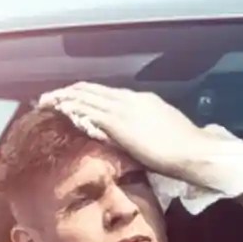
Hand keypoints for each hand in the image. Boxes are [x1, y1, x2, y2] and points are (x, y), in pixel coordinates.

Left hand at [38, 82, 242, 195]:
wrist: (196, 152)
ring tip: (46, 101)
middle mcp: (130, 99)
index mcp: (143, 101)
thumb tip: (139, 138)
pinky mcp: (118, 122)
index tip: (73, 98)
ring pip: (84, 96)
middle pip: (92, 89)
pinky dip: (70, 107)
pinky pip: (87, 110)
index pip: (108, 93)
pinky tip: (58, 110)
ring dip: (63, 97)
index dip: (88, 94)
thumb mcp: (165, 132)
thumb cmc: (187, 149)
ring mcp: (123, 109)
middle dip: (69, 91)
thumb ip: (148, 131)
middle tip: (50, 97)